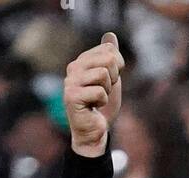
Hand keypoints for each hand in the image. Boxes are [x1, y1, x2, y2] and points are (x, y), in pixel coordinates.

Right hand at [63, 33, 124, 157]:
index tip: (109, 81)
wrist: (94, 132)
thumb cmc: (101, 107)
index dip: (118, 66)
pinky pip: (99, 92)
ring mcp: (70, 81)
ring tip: (98, 99)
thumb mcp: (111, 79)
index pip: (109, 49)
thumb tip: (110, 35)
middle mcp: (74, 67)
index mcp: (82, 61)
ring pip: (103, 74)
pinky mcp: (72, 96)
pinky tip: (93, 108)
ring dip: (107, 91)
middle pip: (108, 59)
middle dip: (114, 78)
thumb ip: (111, 58)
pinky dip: (102, 102)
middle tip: (104, 92)